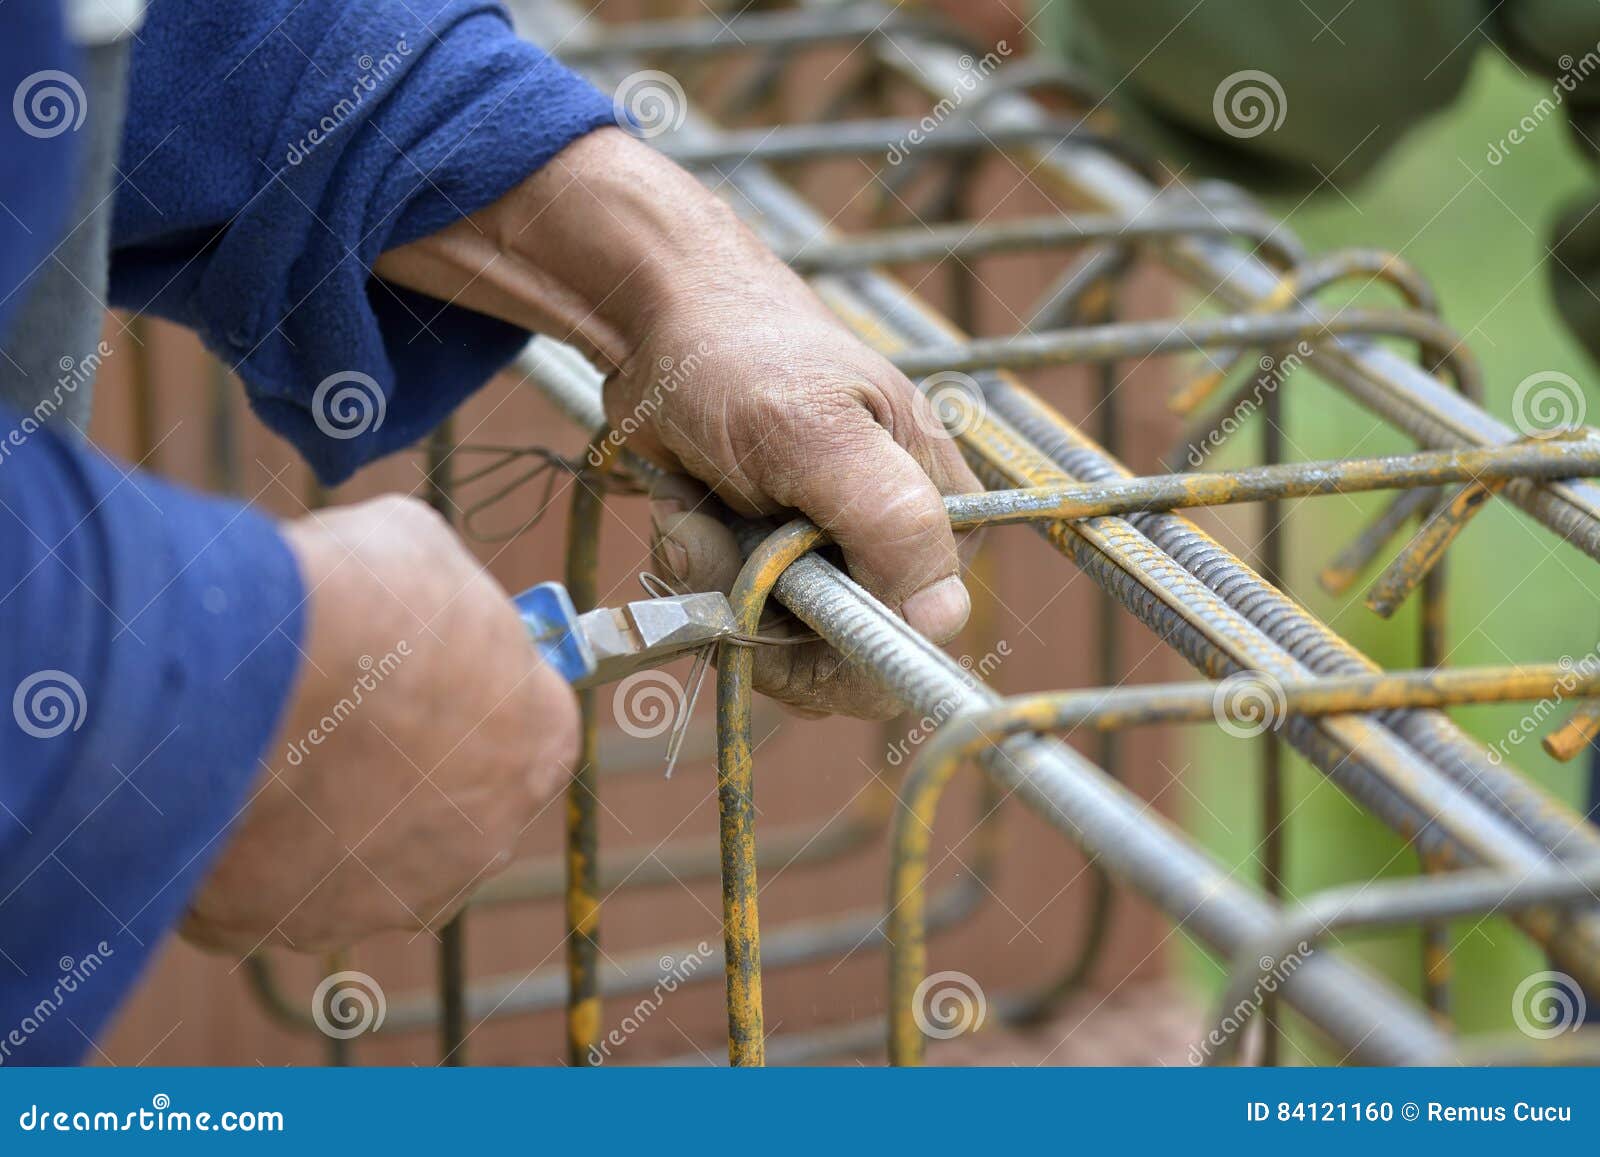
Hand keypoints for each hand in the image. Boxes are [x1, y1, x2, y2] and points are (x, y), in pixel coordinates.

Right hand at [181, 496, 577, 952]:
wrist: (254, 679)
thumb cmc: (360, 603)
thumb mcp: (424, 552)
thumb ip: (440, 598)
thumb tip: (415, 599)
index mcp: (541, 744)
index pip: (523, 719)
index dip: (469, 686)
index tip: (422, 663)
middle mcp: (488, 838)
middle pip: (451, 800)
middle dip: (402, 762)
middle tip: (338, 711)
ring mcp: (399, 893)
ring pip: (369, 856)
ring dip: (330, 816)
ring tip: (269, 752)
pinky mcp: (307, 924)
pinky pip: (284, 888)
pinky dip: (257, 854)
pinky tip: (224, 798)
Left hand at [375, 128, 981, 717]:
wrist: (654, 320)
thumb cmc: (743, 355)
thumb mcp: (818, 432)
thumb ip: (889, 519)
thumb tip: (944, 621)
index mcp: (935, 514)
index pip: (915, 641)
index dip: (844, 651)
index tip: (772, 604)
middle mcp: (887, 547)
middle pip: (834, 658)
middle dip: (758, 608)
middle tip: (716, 532)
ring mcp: (820, 561)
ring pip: (769, 642)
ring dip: (714, 582)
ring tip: (698, 506)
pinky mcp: (763, 564)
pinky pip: (728, 616)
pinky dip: (693, 571)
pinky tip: (686, 510)